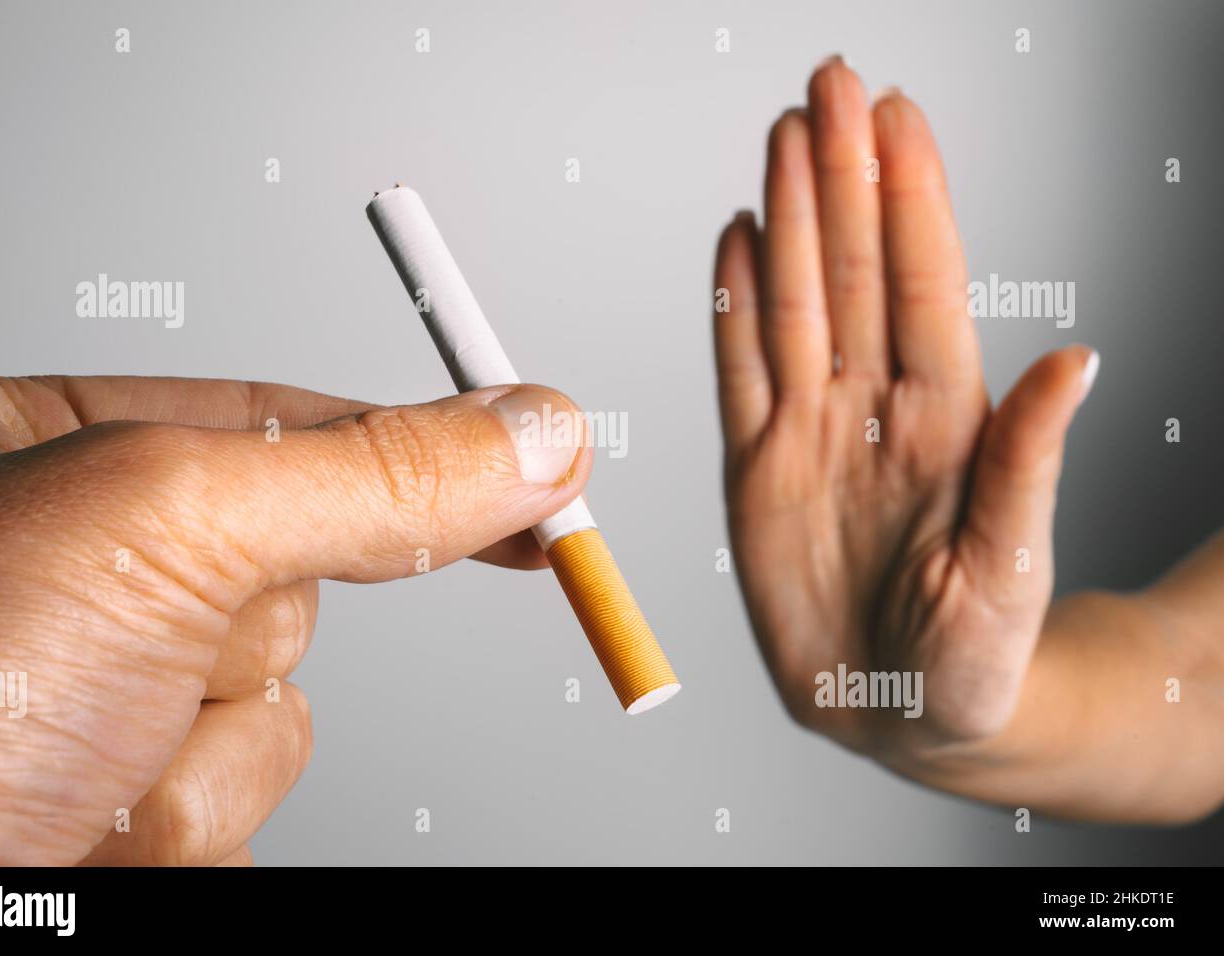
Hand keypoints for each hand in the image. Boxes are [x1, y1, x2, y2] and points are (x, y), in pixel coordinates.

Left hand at [0, 373, 589, 864]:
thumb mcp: (163, 526)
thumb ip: (370, 473)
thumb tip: (534, 435)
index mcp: (49, 444)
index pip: (294, 417)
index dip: (430, 442)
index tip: (547, 463)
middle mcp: (75, 558)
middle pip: (295, 566)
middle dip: (256, 620)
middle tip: (171, 642)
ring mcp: (101, 681)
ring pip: (277, 697)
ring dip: (212, 736)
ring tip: (84, 751)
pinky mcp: (119, 791)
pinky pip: (242, 788)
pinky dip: (187, 811)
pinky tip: (86, 820)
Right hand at [712, 58, 1095, 756]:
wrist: (903, 713)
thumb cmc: (972, 653)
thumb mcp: (1010, 566)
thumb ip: (1027, 462)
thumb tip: (1079, 362)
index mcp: (945, 422)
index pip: (922, 286)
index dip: (907, 199)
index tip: (894, 118)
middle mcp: (875, 409)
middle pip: (853, 271)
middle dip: (841, 175)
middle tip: (829, 86)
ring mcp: (812, 434)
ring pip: (794, 303)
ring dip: (789, 218)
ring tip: (785, 139)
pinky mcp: (756, 471)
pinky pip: (740, 372)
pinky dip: (733, 306)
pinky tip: (740, 241)